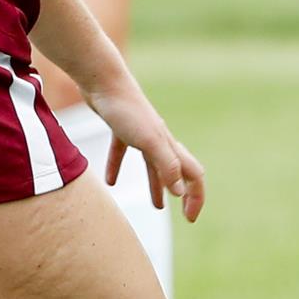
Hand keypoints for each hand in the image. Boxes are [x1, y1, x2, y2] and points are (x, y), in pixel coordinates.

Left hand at [85, 82, 207, 222]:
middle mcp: (159, 139)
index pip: (193, 175)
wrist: (102, 80)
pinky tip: (110, 182)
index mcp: (169, 144)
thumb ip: (165, 165)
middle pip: (178, 170)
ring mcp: (140, 132)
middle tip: (183, 213)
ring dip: (156, 185)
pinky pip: (122, 151)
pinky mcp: (120, 126)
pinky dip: (118, 167)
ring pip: (153, 164)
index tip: (189, 218)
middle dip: (183, 193)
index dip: (195, 197)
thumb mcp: (148, 142)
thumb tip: (179, 192)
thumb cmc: (126, 110)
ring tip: (157, 205)